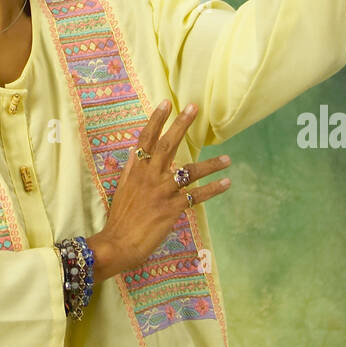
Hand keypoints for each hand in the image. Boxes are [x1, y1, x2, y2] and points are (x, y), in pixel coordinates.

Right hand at [90, 100, 232, 279]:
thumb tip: (136, 151)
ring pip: (189, 171)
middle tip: (194, 108)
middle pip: (167, 145)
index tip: (166, 103)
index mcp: (136, 170)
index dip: (156, 120)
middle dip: (181, 125)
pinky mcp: (172, 208)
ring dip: (210, 164)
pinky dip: (213, 189)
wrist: (118, 243)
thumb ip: (132, 169)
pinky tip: (226, 183)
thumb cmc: (120, 218)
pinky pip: (196, 196)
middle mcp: (149, 176)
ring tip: (227, 159)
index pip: (146, 139)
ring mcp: (162, 191)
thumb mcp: (122, 188)